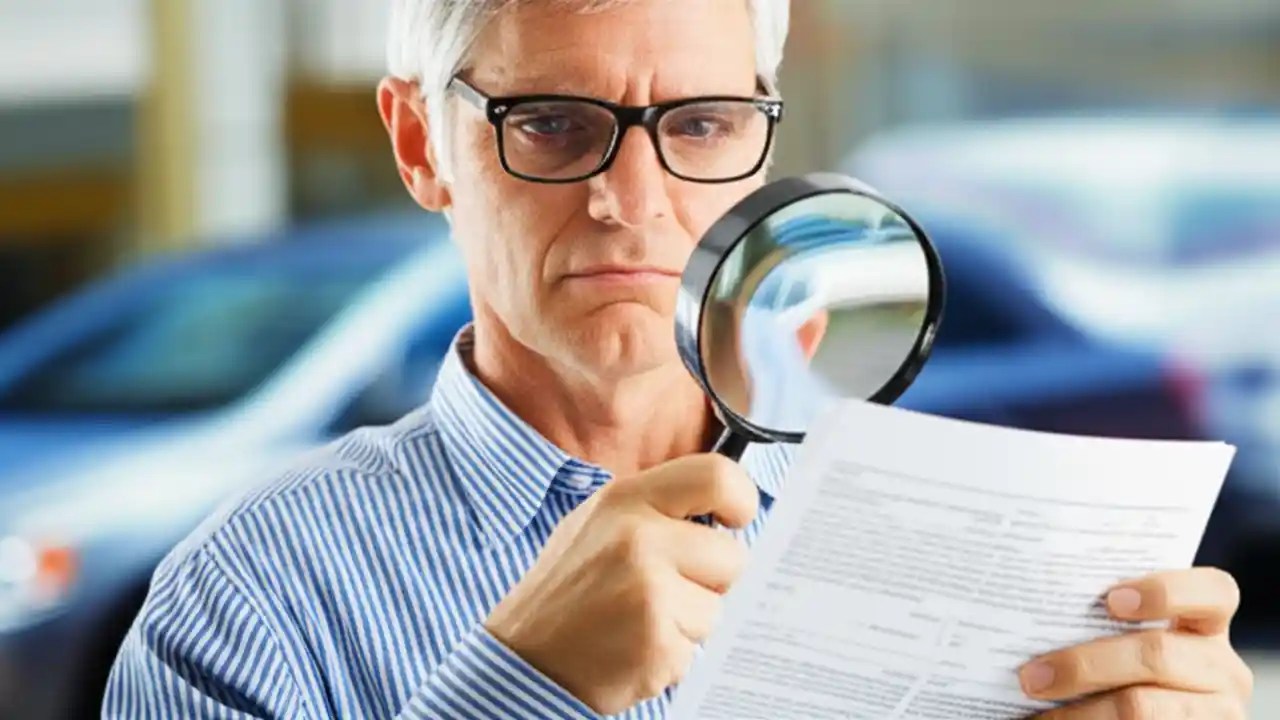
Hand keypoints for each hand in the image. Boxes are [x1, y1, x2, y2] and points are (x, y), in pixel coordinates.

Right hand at [484, 454, 757, 714]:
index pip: (718, 476)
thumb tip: (725, 514)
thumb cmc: (569, 588)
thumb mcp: (599, 523)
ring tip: (638, 620)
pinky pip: (697, 650)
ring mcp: (649, 591)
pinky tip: (633, 647)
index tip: (734, 521)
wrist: (524, 657)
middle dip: (710, 580)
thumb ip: (657, 510)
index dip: (741, 499)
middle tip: (665, 590)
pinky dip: (671, 656)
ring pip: (717, 608)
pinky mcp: (657, 643)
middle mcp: (638, 538)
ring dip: (688, 623)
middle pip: (732, 556)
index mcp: (626, 499)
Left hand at [1021, 568, 1252, 717]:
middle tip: (1031, 676)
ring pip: (1142, 707)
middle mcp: (1223, 668)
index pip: (1213, 593)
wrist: (1136, 715)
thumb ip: (1102, 621)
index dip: (1165, 592)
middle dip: (1084, 665)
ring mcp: (1218, 712)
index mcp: (1206, 624)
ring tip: (1037, 714)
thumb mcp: (1123, 641)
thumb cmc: (1118, 670)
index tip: (1110, 600)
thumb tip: (1029, 607)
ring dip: (1080, 713)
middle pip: (1157, 655)